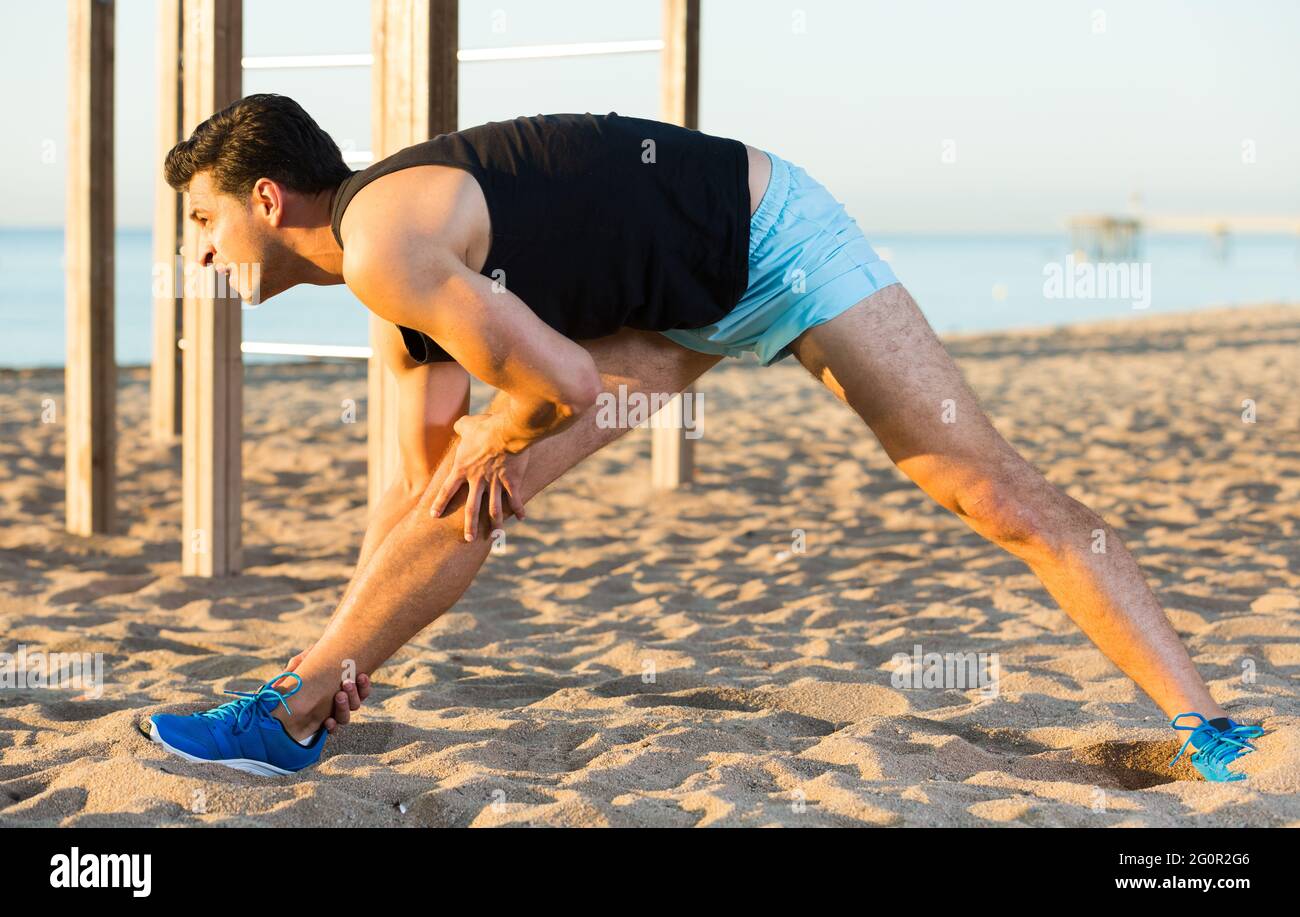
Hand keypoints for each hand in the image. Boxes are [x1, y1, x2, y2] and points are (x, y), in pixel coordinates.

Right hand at [283, 646, 371, 734]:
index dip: (330, 727)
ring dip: (352, 696)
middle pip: (343, 717)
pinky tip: (361, 676)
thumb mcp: (299, 665)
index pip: (329, 725)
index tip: (328, 722)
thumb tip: (272, 689)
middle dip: (342, 708)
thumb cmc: (311, 659)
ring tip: (347, 683)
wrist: (330, 644)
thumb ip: (290, 675)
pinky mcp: (360, 685)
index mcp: (323, 708)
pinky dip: (364, 686)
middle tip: (338, 695)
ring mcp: (350, 696)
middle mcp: (337, 705)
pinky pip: (366, 691)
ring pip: (355, 705)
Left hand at [429, 412, 529, 540]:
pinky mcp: (512, 482)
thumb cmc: (486, 427)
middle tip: (468, 539)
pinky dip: (518, 509)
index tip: (435, 514)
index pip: (447, 489)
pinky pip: (514, 499)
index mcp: (463, 468)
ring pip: (493, 509)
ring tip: (494, 536)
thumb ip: (461, 426)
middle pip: (471, 508)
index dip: (440, 503)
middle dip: (470, 525)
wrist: (507, 432)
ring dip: (494, 524)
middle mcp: (477, 480)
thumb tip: (458, 425)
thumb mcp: (468, 424)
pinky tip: (521, 518)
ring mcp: (495, 483)